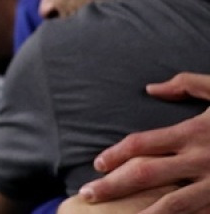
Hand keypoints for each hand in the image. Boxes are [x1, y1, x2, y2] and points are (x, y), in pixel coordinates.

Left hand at [77, 72, 209, 212]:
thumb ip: (187, 84)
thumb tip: (151, 87)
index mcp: (193, 132)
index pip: (142, 144)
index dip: (116, 154)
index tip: (98, 165)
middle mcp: (201, 159)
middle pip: (146, 175)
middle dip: (113, 186)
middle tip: (88, 195)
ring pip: (172, 205)